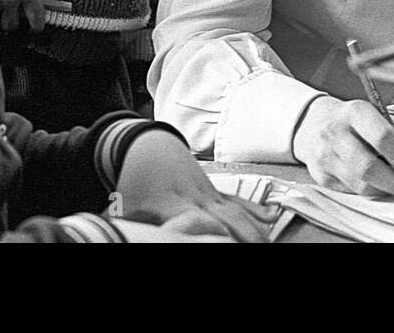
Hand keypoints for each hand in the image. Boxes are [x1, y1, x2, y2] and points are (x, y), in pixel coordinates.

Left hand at [113, 130, 276, 241]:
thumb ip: (130, 227)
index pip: (197, 221)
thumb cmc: (133, 180)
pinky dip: (255, 210)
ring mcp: (207, 191)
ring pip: (237, 210)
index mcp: (172, 202)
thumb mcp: (125, 206)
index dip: (213, 232)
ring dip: (254, 228)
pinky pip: (238, 199)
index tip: (224, 241)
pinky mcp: (213, 188)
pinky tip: (271, 218)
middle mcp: (195, 196)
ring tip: (269, 243)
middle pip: (226, 218)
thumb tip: (122, 237)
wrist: (144, 145)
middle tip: (260, 248)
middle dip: (244, 236)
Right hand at [291, 96, 393, 196]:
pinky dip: (368, 191)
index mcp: (357, 112)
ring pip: (361, 185)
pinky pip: (352, 193)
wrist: (314, 124)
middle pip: (369, 167)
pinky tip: (372, 182)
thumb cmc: (357, 123)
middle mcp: (336, 132)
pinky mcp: (321, 176)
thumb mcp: (382, 117)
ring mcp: (325, 155)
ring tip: (391, 184)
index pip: (384, 138)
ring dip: (383, 190)